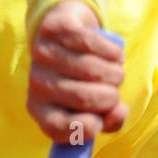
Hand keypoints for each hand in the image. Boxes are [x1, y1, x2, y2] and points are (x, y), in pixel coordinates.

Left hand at [27, 0, 127, 142]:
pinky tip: (115, 56)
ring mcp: (43, 54)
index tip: (100, 121)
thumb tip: (120, 111)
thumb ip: (109, 120)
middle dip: (110, 97)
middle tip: (115, 91)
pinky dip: (113, 53)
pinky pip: (93, 44)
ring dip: (115, 73)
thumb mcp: (93, 108)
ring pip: (92, 70)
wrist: (66, 33)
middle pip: (82, 97)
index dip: (86, 128)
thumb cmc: (83, 80)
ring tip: (116, 73)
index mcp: (38, 108)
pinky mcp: (56, 30)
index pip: (56, 127)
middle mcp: (36, 82)